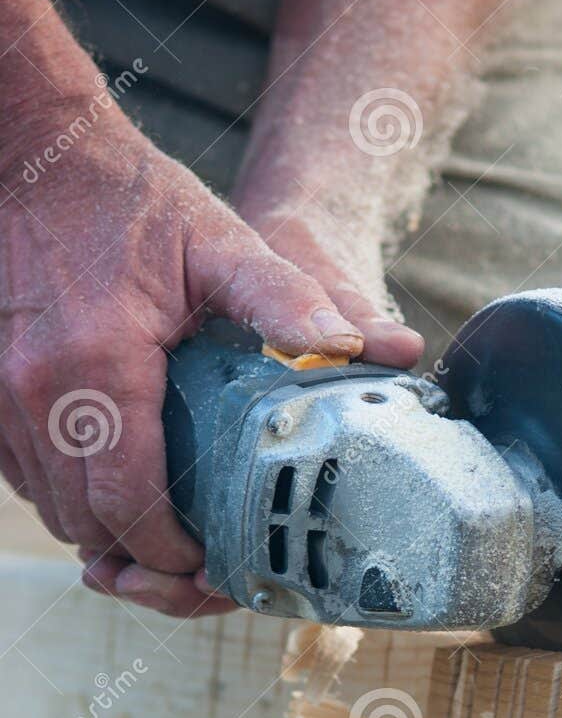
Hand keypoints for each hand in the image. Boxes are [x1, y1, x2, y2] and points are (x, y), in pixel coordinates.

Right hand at [0, 117, 389, 616]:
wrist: (31, 151)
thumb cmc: (126, 197)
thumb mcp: (220, 241)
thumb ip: (288, 300)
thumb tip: (368, 347)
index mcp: (100, 368)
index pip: (129, 504)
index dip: (172, 553)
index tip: (210, 566)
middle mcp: (37, 393)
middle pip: (84, 521)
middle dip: (139, 559)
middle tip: (194, 566)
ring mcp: (0, 395)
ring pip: (48, 507)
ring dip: (101, 530)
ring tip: (159, 537)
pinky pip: (22, 475)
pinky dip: (66, 495)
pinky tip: (111, 489)